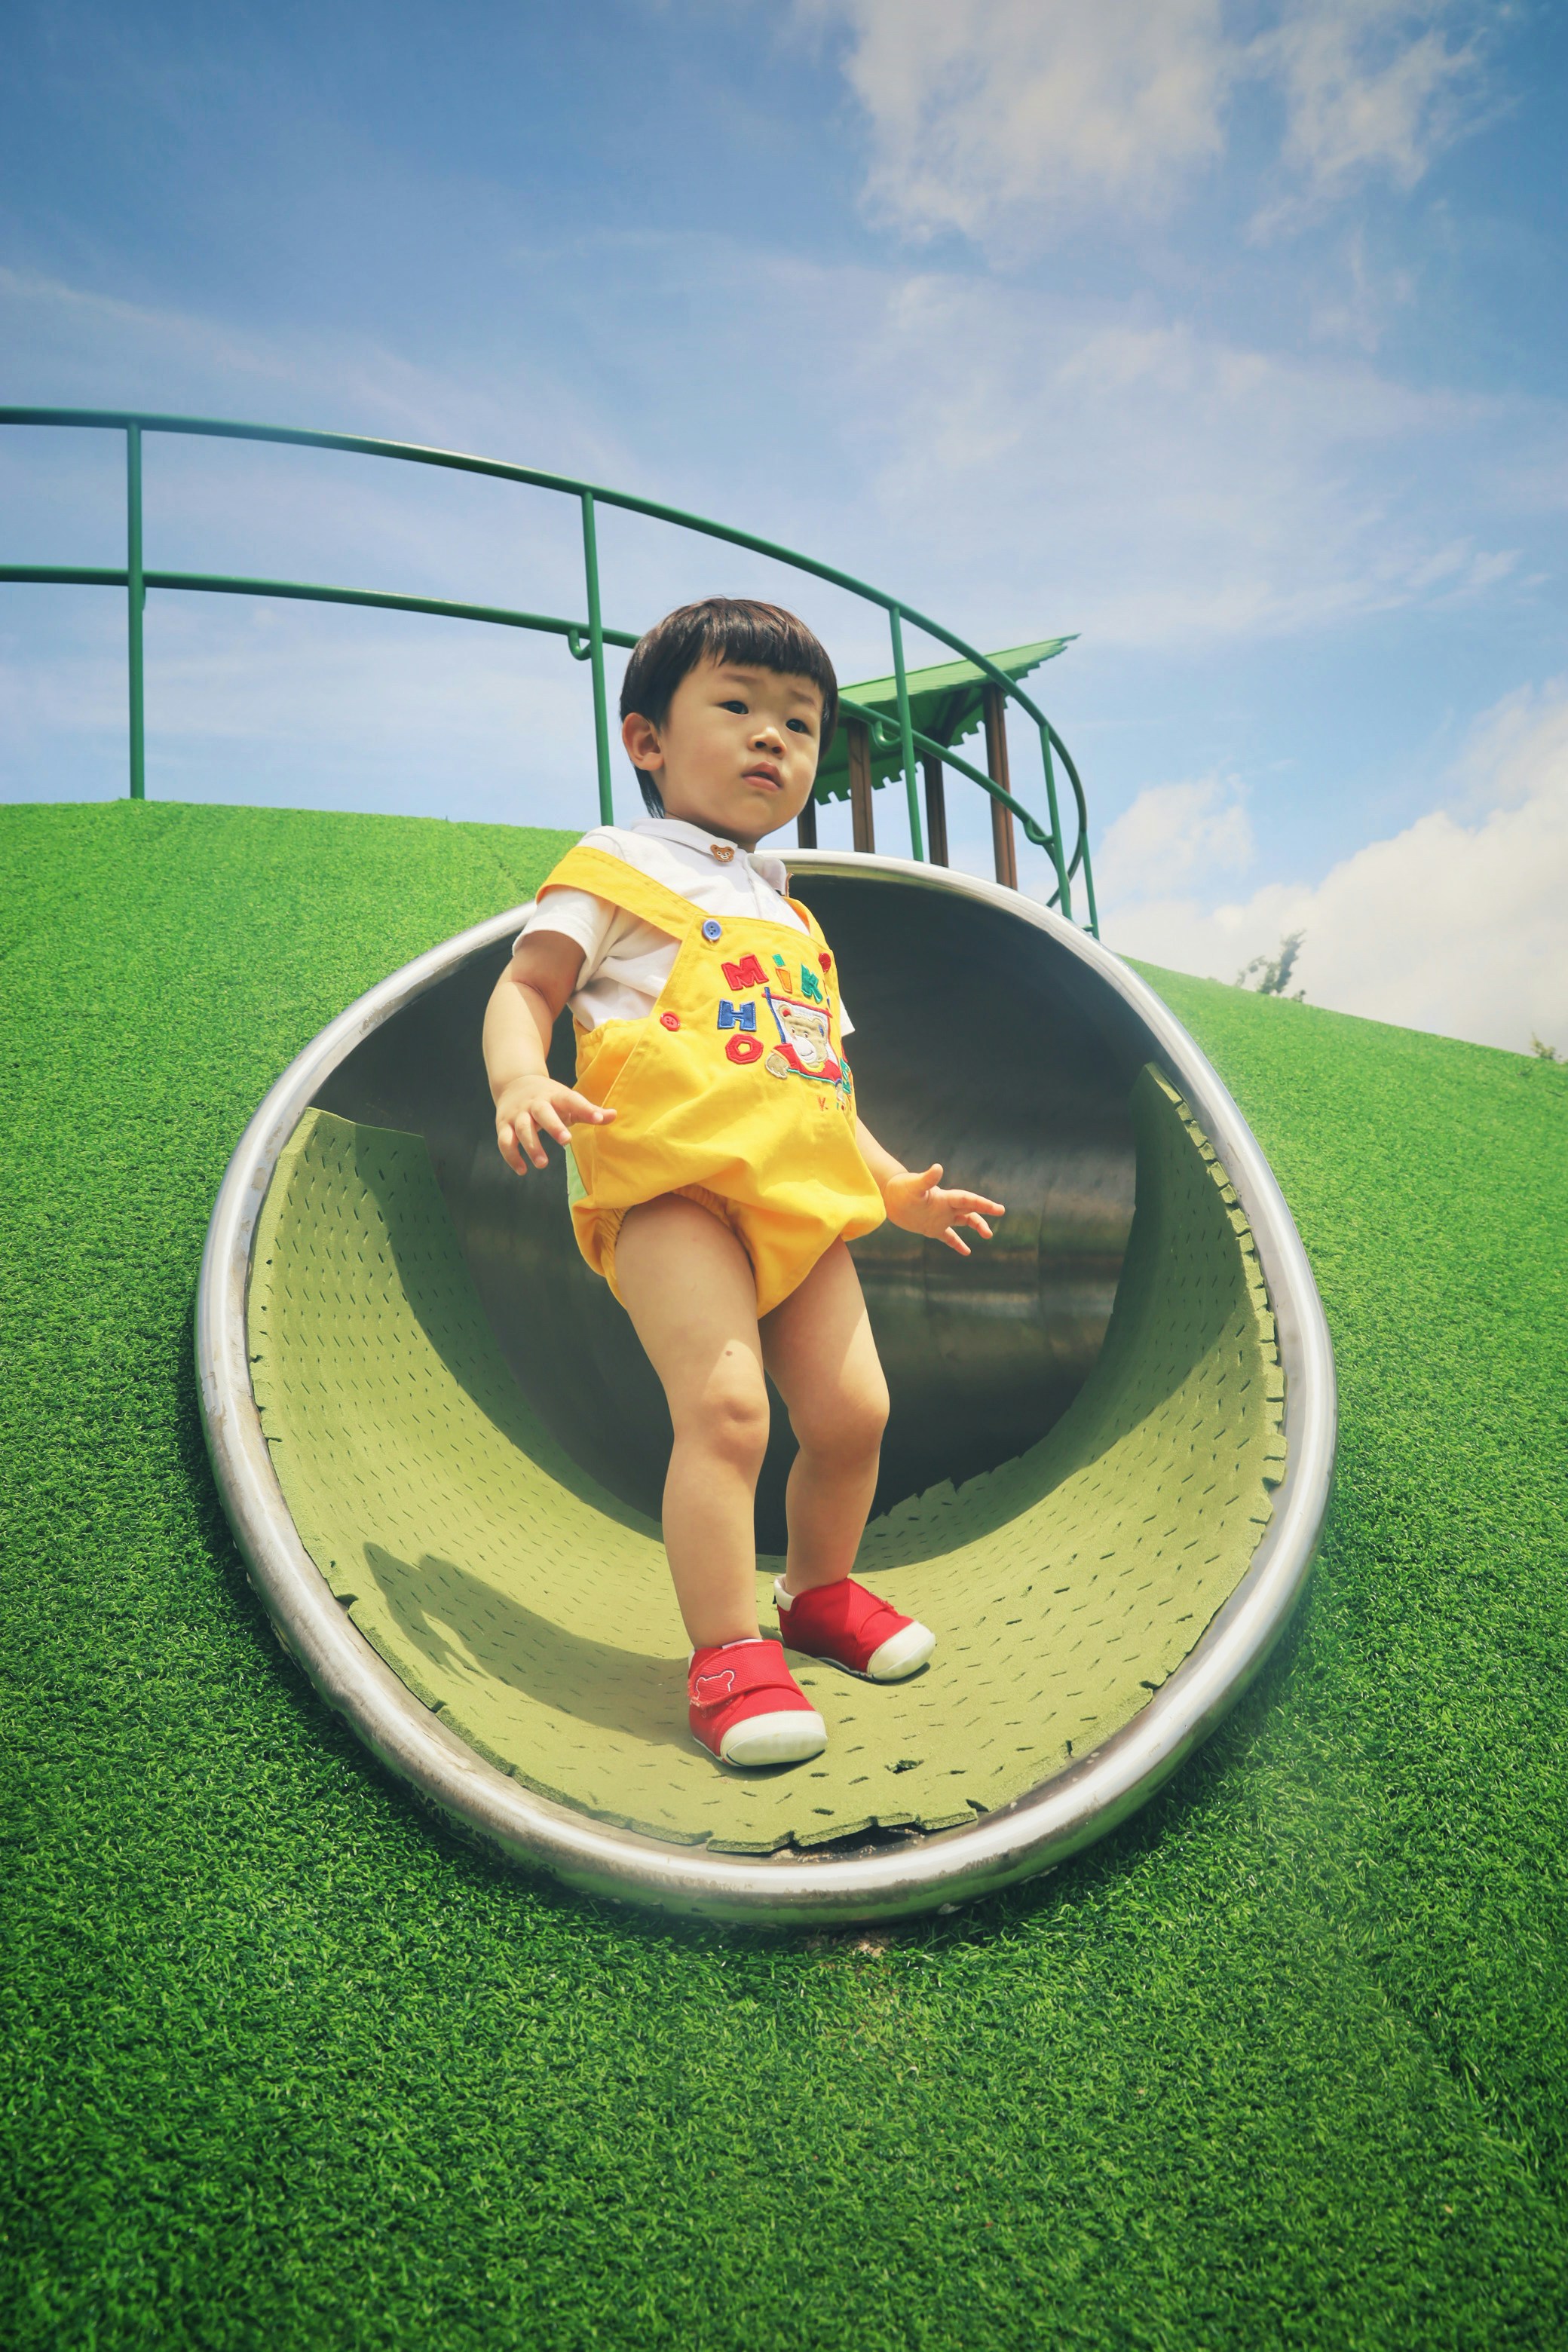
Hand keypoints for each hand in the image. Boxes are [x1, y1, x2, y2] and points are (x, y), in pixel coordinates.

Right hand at [495, 1077, 614, 1173]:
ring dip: (532, 1146)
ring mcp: (518, 1114)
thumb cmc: (549, 1098)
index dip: (585, 1108)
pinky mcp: (503, 1125)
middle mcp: (534, 1103)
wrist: (514, 1082)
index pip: (570, 1099)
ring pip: (523, 1129)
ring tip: (543, 1164)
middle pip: (543, 1112)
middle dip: (553, 1126)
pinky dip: (512, 1156)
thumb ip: (590, 1110)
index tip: (599, 1118)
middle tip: (567, 1141)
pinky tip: (523, 1170)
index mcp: (554, 1096)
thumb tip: (615, 1115)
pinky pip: (505, 1142)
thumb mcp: (568, 1100)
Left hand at [882, 1163, 1004, 1255]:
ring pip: (963, 1222)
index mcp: (944, 1197)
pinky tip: (967, 1252)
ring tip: (988, 1235)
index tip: (998, 1209)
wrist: (889, 1196)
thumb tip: (938, 1167)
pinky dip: (957, 1244)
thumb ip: (927, 1178)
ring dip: (976, 1226)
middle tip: (1001, 1213)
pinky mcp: (932, 1228)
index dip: (983, 1204)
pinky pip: (948, 1237)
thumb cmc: (901, 1188)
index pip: (968, 1200)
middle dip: (984, 1213)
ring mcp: (940, 1217)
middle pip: (970, 1210)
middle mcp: (946, 1207)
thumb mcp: (914, 1185)